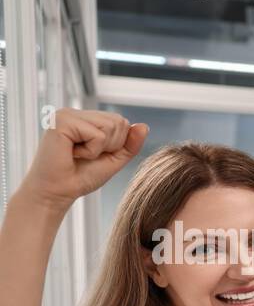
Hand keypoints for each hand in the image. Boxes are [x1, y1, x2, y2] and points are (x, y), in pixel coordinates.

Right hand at [20, 109, 146, 208]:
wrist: (58, 192)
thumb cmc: (81, 177)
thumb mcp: (113, 159)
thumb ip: (130, 144)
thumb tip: (144, 126)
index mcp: (85, 119)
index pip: (121, 122)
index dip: (116, 144)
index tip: (94, 154)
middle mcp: (75, 112)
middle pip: (119, 121)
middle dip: (111, 145)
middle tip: (86, 155)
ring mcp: (67, 114)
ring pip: (110, 126)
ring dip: (100, 148)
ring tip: (79, 154)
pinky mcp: (62, 121)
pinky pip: (97, 135)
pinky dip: (91, 151)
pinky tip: (73, 154)